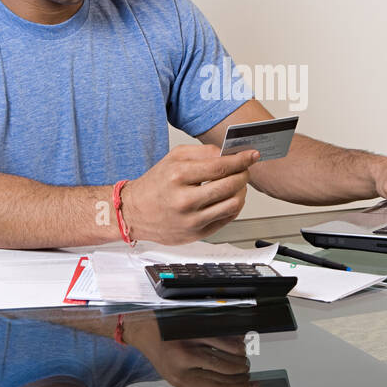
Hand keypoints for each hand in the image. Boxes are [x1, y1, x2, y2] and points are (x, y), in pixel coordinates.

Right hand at [121, 144, 259, 244]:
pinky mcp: (196, 234)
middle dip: (244, 174)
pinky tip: (229, 198)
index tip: (252, 155)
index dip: (241, 160)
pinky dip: (234, 206)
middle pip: (230, 185)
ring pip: (233, 204)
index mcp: (178, 176)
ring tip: (237, 184)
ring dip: (242, 191)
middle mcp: (185, 200)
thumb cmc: (155, 185)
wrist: (134, 212)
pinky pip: (227, 219)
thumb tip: (229, 153)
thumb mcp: (173, 158)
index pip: (220, 167)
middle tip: (245, 169)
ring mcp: (191, 220)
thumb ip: (202, 152)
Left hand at [121, 316, 255, 386]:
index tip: (252, 386)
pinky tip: (238, 341)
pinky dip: (233, 338)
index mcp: (181, 378)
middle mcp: (185, 360)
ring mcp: (189, 340)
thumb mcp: (175, 374)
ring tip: (243, 357)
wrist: (142, 330)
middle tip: (247, 369)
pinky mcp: (192, 325)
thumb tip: (229, 381)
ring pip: (227, 349)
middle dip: (241, 369)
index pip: (217, 386)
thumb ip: (199, 379)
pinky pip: (221, 332)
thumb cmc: (160, 352)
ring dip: (240, 354)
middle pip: (224, 368)